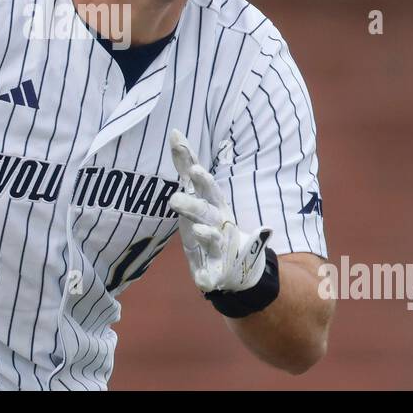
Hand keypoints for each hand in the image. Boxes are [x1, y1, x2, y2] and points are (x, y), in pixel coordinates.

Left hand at [168, 129, 272, 293]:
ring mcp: (220, 245)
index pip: (205, 185)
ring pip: (211, 238)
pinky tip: (204, 280)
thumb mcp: (198, 194)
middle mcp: (219, 221)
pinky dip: (209, 277)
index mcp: (213, 203)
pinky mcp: (217, 268)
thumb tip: (174, 132)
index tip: (191, 165)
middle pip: (206, 210)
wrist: (237, 263)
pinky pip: (212, 272)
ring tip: (196, 232)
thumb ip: (187, 166)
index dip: (198, 174)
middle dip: (194, 204)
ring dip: (204, 235)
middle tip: (175, 199)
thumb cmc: (211, 221)